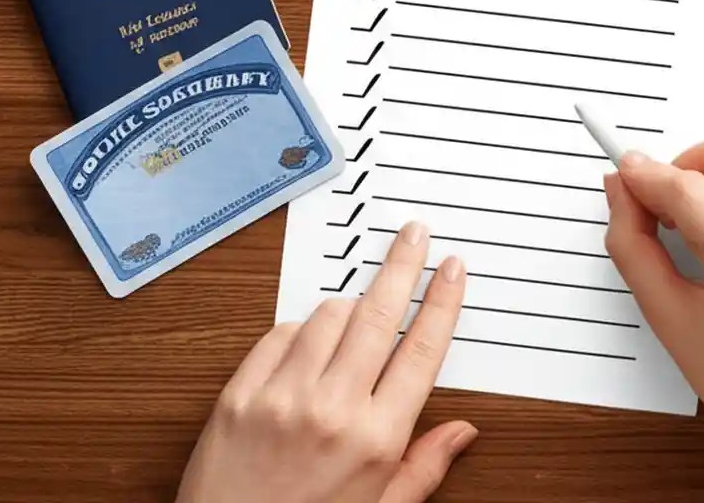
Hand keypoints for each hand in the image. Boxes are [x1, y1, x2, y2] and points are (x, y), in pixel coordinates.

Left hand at [176, 221, 474, 502]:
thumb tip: (464, 431)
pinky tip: (306, 346)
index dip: (441, 302)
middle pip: (378, 314)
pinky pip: (278, 335)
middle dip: (402, 266)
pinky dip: (297, 331)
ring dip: (347, 308)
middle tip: (413, 236)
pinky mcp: (239, 395)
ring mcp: (282, 397)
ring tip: (355, 316)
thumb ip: (424, 467)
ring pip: (327, 317)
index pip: (421, 350)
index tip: (451, 271)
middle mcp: (331, 409)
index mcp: (376, 439)